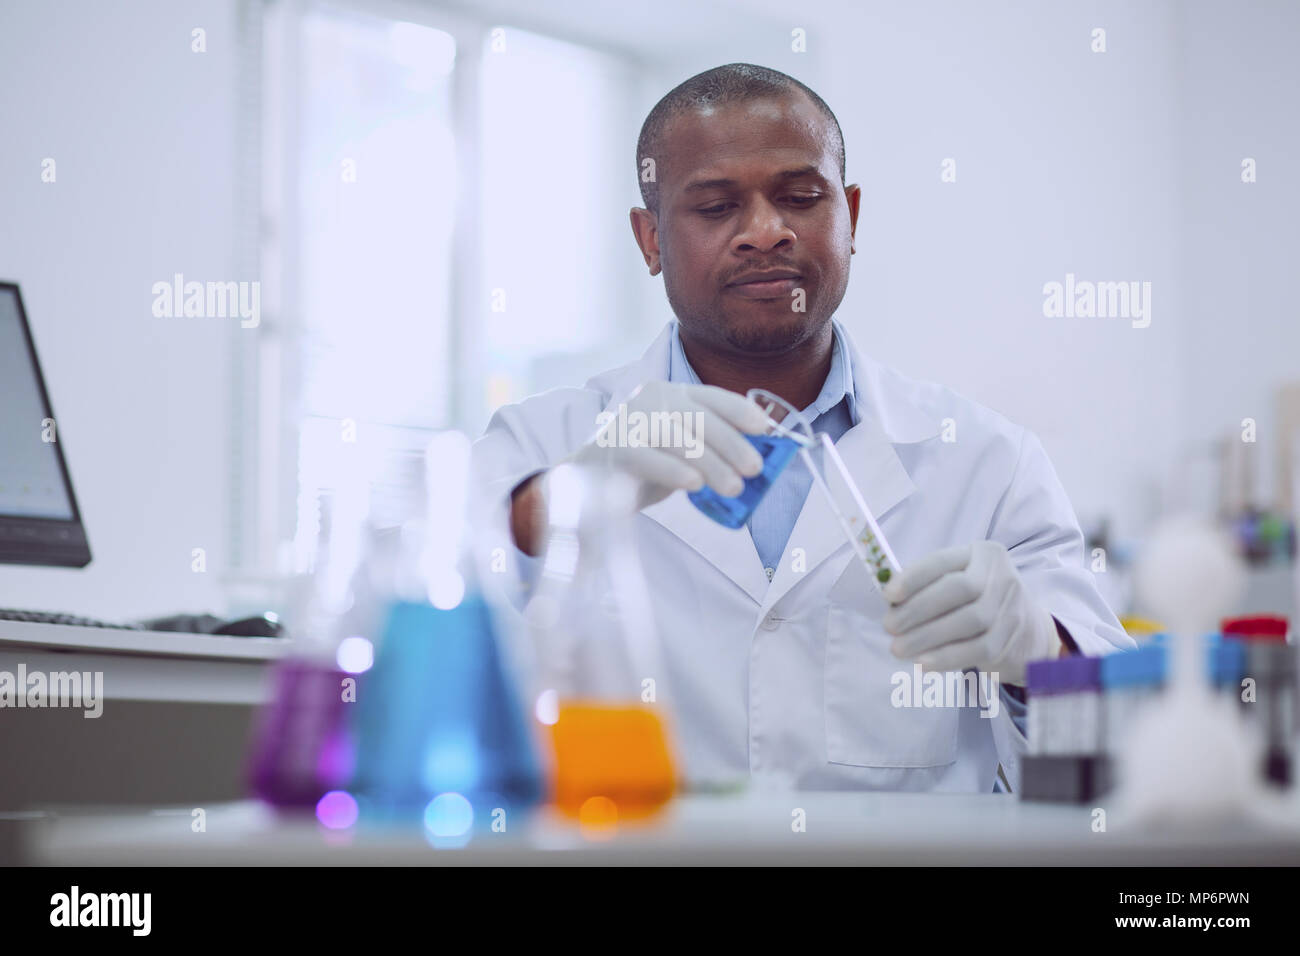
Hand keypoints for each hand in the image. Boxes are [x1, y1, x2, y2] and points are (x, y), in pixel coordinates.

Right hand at [563, 381, 768, 510]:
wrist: (590, 479)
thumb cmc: (646, 463)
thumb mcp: (682, 448)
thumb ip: (710, 446)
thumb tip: (755, 459)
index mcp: (672, 394)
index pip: (711, 396)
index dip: (739, 410)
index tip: (764, 428)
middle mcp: (652, 400)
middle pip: (700, 419)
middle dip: (732, 445)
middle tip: (754, 470)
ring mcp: (631, 421)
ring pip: (680, 440)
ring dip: (712, 464)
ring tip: (733, 488)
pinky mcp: (614, 448)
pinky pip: (649, 458)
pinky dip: (674, 471)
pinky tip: (694, 485)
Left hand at [881, 540, 1059, 684]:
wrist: (1029, 631)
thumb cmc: (979, 601)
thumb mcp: (961, 581)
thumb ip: (930, 585)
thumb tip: (891, 602)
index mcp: (981, 554)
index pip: (943, 562)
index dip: (914, 577)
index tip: (888, 595)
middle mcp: (1000, 575)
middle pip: (958, 589)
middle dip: (918, 609)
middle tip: (890, 627)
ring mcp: (1011, 606)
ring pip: (968, 621)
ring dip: (927, 637)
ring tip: (899, 649)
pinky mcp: (1012, 637)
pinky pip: (977, 649)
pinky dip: (947, 657)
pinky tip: (923, 663)